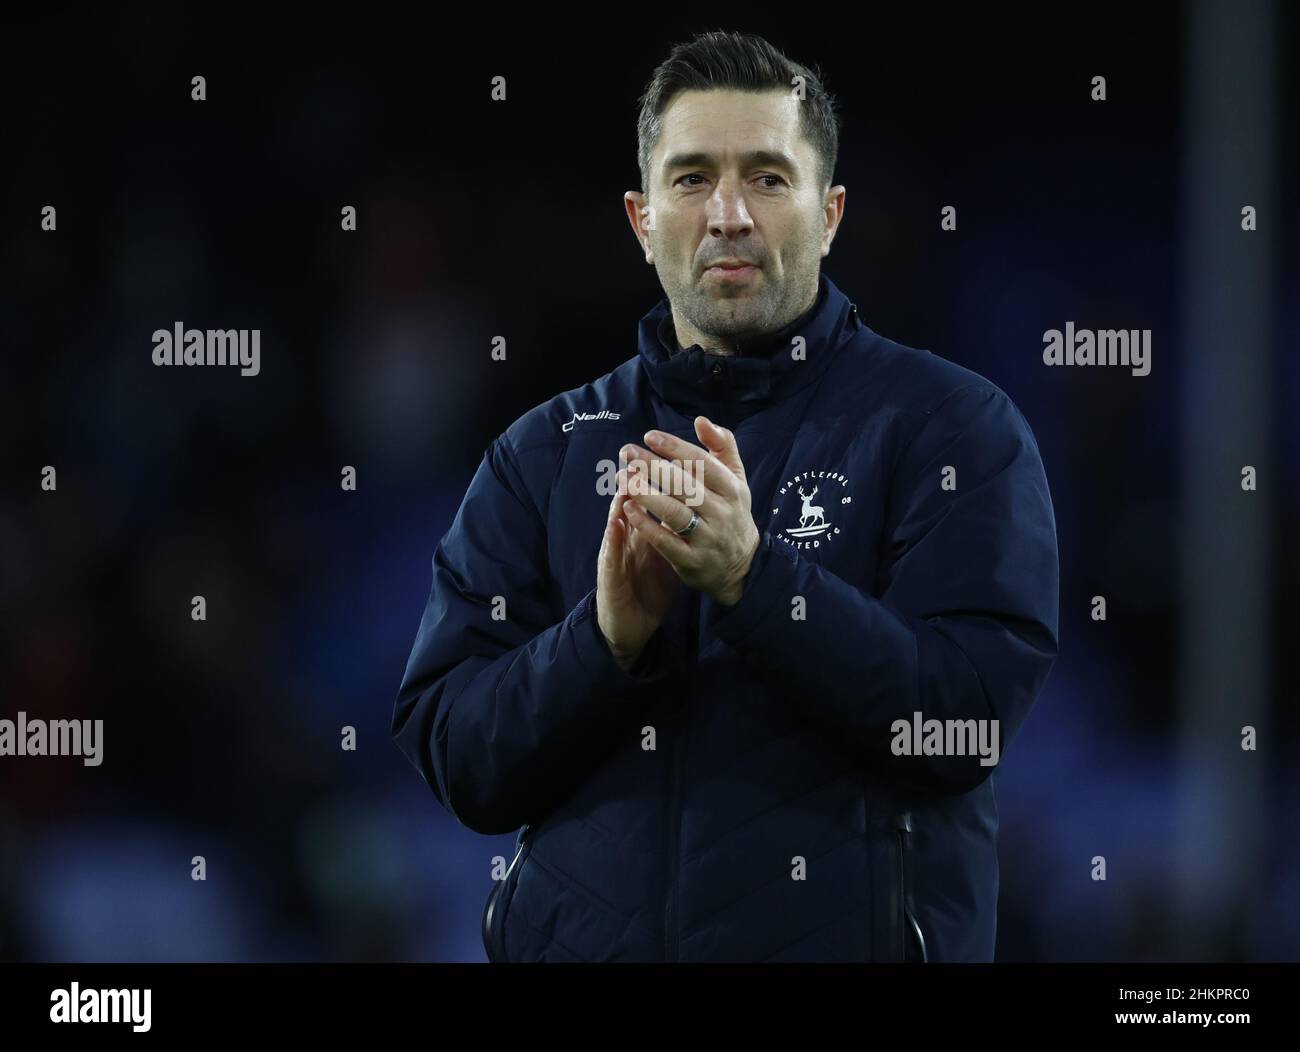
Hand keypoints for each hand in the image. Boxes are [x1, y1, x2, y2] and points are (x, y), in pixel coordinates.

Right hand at [596, 467, 681, 670]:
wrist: (630, 621)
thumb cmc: (648, 582)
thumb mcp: (664, 549)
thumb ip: (671, 522)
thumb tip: (688, 497)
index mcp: (639, 529)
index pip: (645, 496)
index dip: (652, 476)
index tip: (660, 451)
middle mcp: (625, 537)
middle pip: (628, 502)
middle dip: (633, 478)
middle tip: (634, 453)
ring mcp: (615, 555)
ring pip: (616, 523)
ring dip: (621, 500)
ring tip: (625, 478)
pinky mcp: (609, 577)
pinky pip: (611, 555)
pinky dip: (614, 539)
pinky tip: (617, 522)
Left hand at [619, 416, 760, 606]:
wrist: (742, 566)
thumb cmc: (732, 512)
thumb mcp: (735, 478)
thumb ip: (722, 446)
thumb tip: (701, 420)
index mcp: (731, 488)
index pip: (702, 463)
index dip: (675, 448)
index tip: (649, 436)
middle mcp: (721, 512)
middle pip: (684, 486)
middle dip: (653, 466)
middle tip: (627, 452)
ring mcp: (707, 538)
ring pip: (673, 513)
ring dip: (645, 494)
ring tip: (623, 478)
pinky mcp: (691, 561)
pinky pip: (666, 542)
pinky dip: (645, 525)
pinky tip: (627, 508)